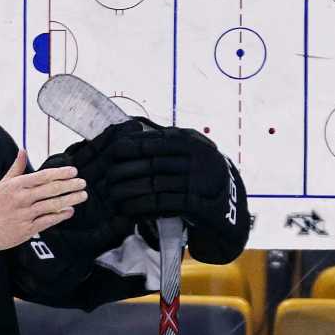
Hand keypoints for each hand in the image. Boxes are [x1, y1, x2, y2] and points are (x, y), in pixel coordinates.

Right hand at [0, 152, 87, 252]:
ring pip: (52, 205)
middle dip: (70, 185)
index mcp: (15, 185)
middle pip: (51, 190)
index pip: (43, 176)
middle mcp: (21, 198)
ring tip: (82, 195)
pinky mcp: (26, 229)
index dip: (60, 173)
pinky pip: (47, 221)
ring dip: (70, 200)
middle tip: (83, 183)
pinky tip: (70, 211)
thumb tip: (23, 150)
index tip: (73, 171)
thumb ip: (16, 168)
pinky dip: (60, 216)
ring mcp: (24, 215)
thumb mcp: (2, 184)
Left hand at [103, 127, 252, 263]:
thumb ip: (169, 139)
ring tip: (114, 196)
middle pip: (153, 164)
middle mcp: (196, 159)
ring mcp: (197, 182)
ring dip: (131, 192)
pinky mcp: (197, 204)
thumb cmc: (200, 174)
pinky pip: (164, 205)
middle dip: (127, 171)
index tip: (113, 151)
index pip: (156, 142)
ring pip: (156, 185)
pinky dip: (143, 207)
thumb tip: (134, 125)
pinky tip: (129, 210)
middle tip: (107, 178)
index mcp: (192, 142)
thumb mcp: (192, 150)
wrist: (227, 203)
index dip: (133, 146)